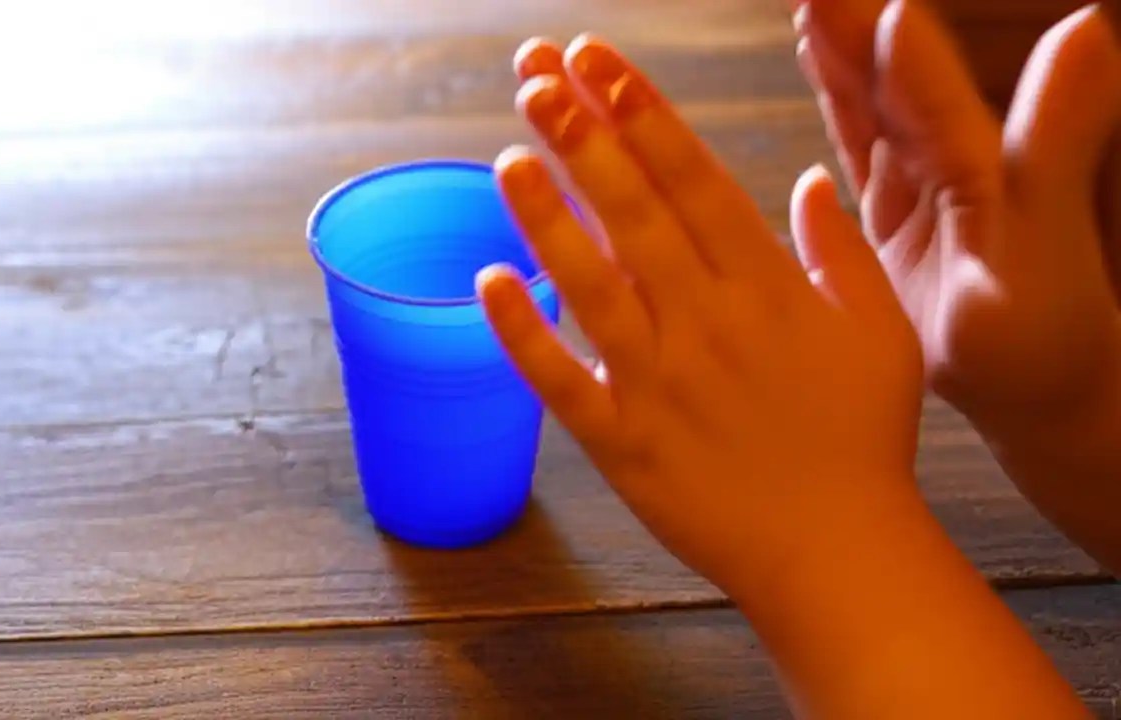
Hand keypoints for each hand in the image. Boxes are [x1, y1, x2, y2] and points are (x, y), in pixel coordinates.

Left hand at [475, 36, 922, 599]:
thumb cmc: (862, 440)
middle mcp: (706, 324)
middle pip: (633, 214)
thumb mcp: (882, 333)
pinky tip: (488, 281)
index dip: (642, 115)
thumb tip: (810, 179)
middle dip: (582, 138)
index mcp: (767, 289)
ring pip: (589, 284)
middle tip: (535, 76)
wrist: (836, 553)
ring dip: (545, 217)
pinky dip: (522, 332)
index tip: (600, 63)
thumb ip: (841, 251)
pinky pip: (561, 380)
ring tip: (509, 155)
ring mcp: (657, 384)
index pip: (694, 180)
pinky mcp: (621, 442)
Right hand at [794, 0, 1120, 428]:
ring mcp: (921, 183)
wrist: (1034, 390)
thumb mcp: (1041, 237)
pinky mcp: (893, 212)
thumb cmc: (1040, 334)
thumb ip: (1056, 133)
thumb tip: (1089, 24)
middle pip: (892, 79)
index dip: (884, 41)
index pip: (925, 87)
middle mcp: (952, 159)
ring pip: (871, 102)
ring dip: (839, 54)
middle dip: (851, 28)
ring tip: (805, 6)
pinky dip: (837, 100)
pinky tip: (813, 62)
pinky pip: (858, 142)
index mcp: (980, 162)